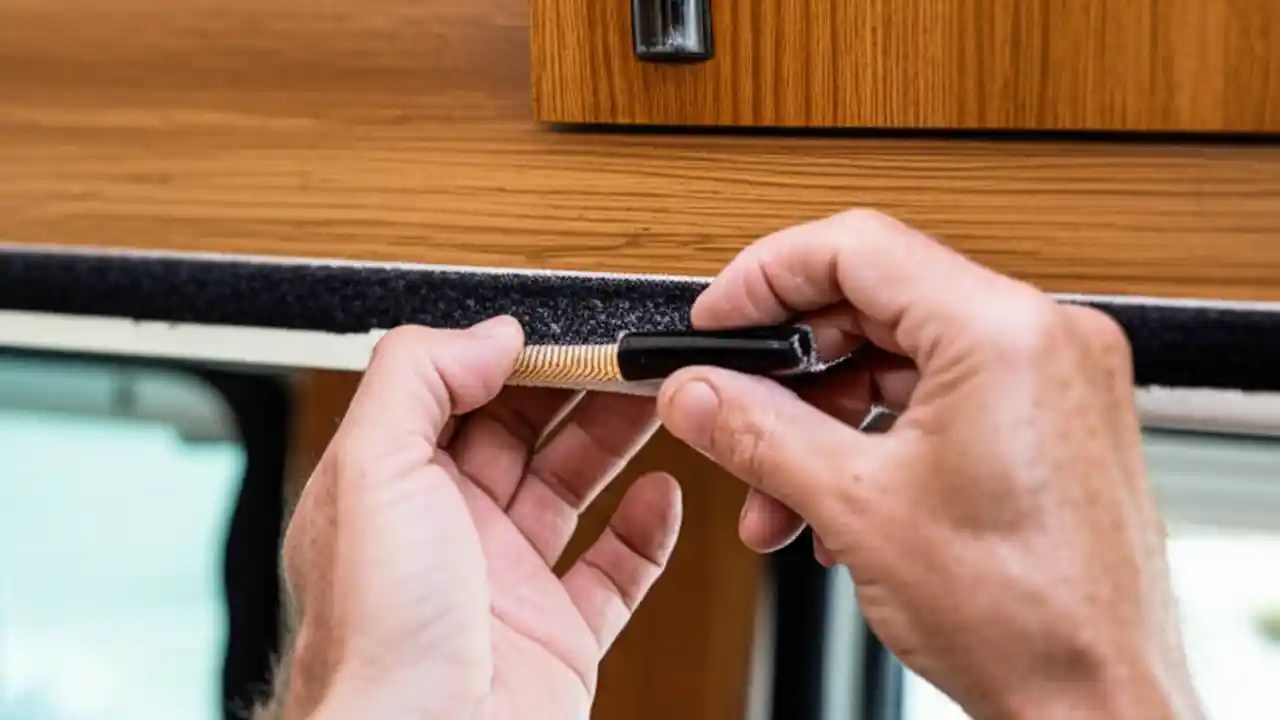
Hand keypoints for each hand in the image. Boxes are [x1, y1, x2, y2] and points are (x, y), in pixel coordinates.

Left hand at [278, 318, 681, 719]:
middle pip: (523, 434)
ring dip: (617, 441)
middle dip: (576, 389)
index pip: (456, 396)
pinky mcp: (559, 638)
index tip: (567, 332)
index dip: (512, 356)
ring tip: (660, 400)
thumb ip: (417, 380)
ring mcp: (507, 586)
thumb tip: (489, 335)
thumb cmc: (378, 641)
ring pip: (573, 491)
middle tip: (628, 355)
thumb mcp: (370, 473)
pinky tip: (664, 497)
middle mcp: (449, 534)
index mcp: (393, 490)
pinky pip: (614, 572)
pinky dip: (647, 532)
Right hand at [657, 210, 1200, 718]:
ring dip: (825, 417)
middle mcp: (1042, 339)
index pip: (855, 248)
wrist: (1098, 704)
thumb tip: (696, 391)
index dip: (766, 278)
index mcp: (1003, 333)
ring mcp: (1052, 380)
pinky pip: (938, 396)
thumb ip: (759, 431)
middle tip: (732, 408)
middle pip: (874, 303)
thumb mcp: (857, 508)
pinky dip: (874, 437)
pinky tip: (834, 499)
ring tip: (778, 489)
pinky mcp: (1048, 421)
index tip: (719, 321)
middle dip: (790, 369)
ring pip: (899, 358)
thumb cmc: (1026, 619)